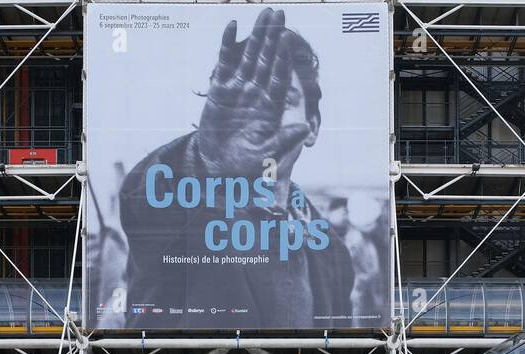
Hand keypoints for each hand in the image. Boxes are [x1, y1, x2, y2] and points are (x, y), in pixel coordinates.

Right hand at [196, 8, 311, 176]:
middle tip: (279, 12)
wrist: (219, 168)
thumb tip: (305, 128)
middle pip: (267, 59)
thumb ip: (284, 141)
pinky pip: (225, 62)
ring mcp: (239, 89)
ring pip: (249, 56)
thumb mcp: (266, 156)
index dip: (283, 57)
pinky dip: (228, 44)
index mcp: (271, 107)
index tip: (287, 37)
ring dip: (256, 34)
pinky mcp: (220, 89)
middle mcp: (257, 93)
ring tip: (264, 12)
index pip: (279, 76)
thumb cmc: (245, 165)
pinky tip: (233, 25)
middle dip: (273, 36)